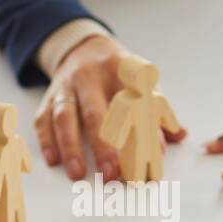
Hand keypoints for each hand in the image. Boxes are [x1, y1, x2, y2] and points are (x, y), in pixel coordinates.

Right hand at [34, 35, 185, 181]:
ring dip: (70, 147)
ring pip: (64, 117)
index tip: (151, 154)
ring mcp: (66, 87)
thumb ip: (158, 108)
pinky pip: (43, 119)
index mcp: (118, 71)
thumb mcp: (141, 80)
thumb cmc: (117, 72)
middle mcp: (89, 77)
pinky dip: (47, 140)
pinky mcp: (49, 97)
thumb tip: (179, 135)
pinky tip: (53, 160)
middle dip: (102, 145)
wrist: (82, 48)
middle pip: (95, 112)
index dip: (141, 128)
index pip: (131, 101)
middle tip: (111, 173)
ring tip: (78, 173)